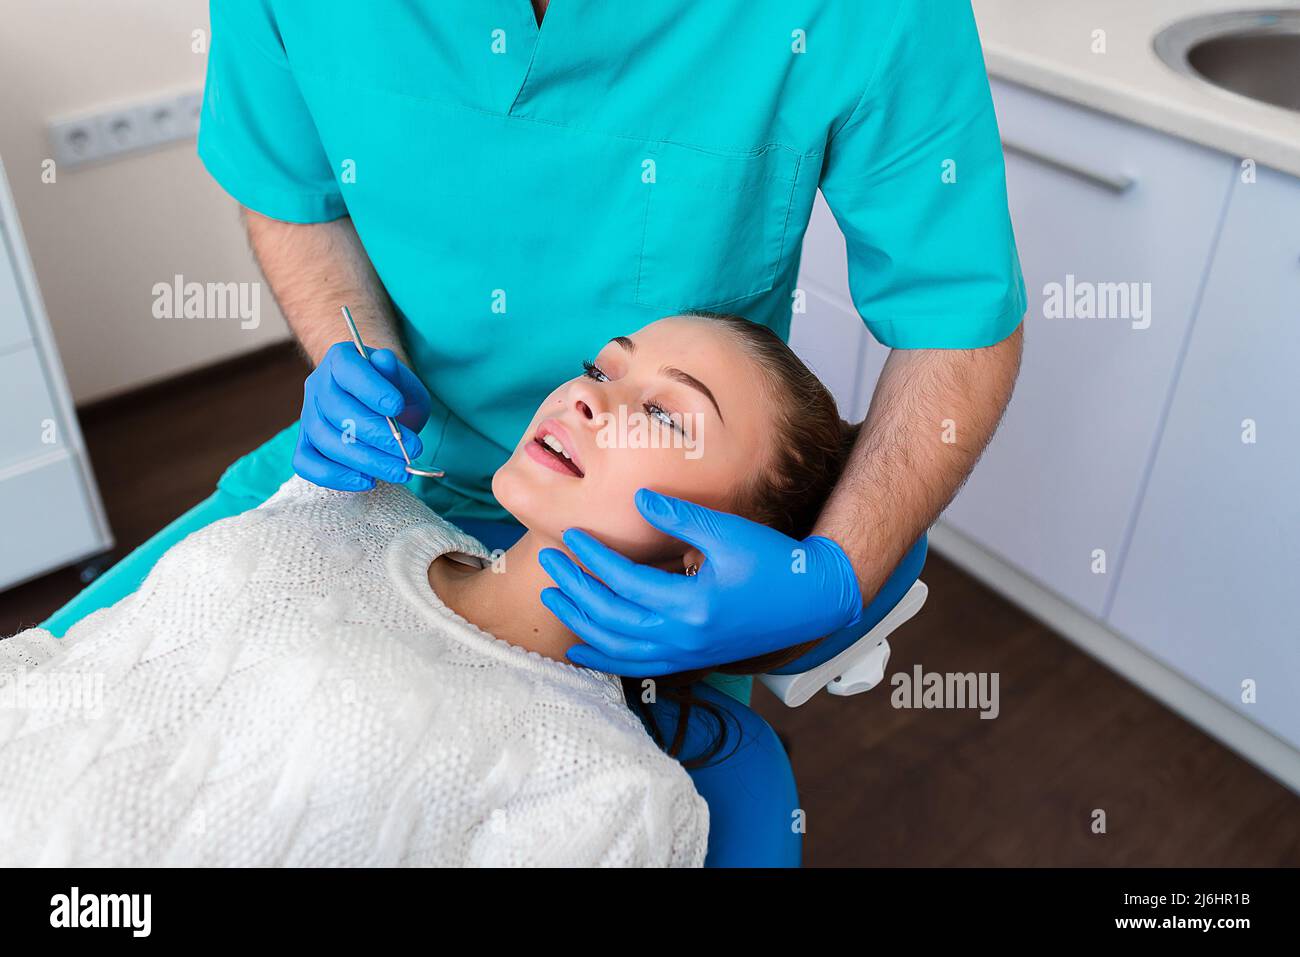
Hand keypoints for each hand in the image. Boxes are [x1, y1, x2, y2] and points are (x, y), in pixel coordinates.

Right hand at [293, 341, 431, 489]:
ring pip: (325, 441)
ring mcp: (307, 416)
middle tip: (410, 450)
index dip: (371, 390)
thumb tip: (385, 361)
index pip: (348, 371)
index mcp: (340, 359)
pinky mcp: (305, 444)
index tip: (398, 407)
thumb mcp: (404, 379)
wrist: (378, 404)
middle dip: (378, 436)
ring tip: (399, 471)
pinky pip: (307, 464)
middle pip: (337, 412)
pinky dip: (335, 477)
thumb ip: (396, 374)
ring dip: (365, 461)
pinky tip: (367, 482)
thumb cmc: (393, 391)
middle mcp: (318, 386)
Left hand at [537, 489, 865, 675]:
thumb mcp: (727, 532)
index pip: (625, 582)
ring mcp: (687, 654)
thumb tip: (637, 498)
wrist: (810, 600)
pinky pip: (638, 666)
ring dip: (581, 624)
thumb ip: (679, 517)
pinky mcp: (690, 659)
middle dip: (575, 590)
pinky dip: (606, 658)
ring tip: (554, 599)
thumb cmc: (773, 562)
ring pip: (618, 648)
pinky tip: (582, 648)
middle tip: (549, 563)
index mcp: (692, 605)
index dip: (593, 558)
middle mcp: (684, 638)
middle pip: (611, 619)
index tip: (571, 536)